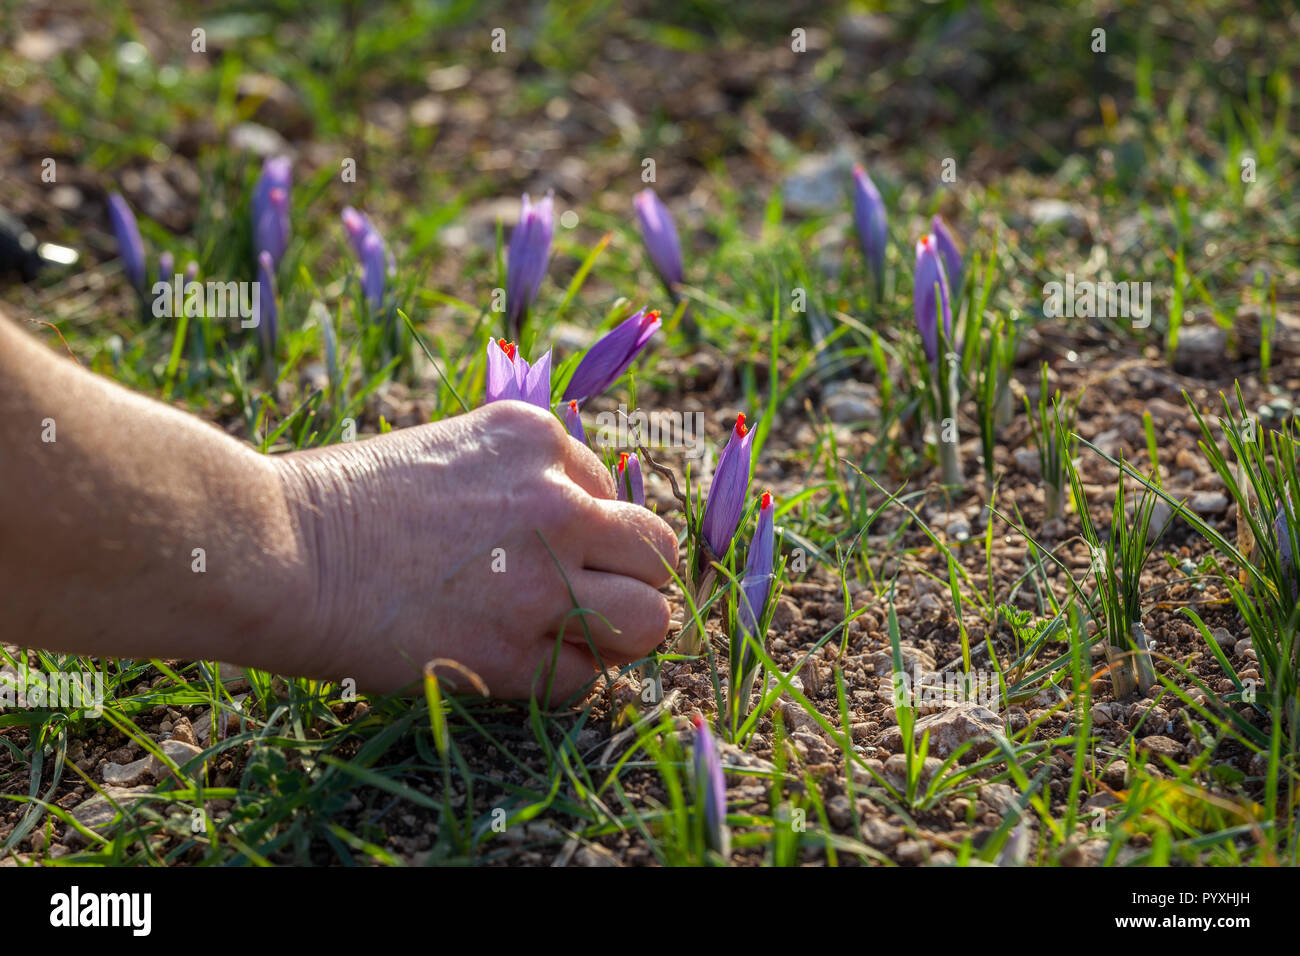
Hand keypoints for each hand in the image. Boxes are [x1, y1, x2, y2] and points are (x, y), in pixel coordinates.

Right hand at [275, 401, 678, 699]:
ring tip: (574, 640)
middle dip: (630, 580)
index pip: (613, 493)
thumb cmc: (339, 502)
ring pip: (650, 619)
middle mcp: (557, 500)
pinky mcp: (514, 650)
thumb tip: (566, 528)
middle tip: (587, 601)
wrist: (275, 546)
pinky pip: (587, 680)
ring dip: (620, 635)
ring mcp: (543, 577)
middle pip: (657, 552)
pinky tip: (513, 667)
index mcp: (536, 440)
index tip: (543, 552)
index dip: (586, 531)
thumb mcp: (445, 451)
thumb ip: (515, 480)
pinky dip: (562, 681)